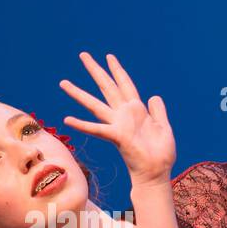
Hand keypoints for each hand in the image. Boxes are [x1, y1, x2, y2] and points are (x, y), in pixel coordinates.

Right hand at [58, 51, 175, 186]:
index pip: (125, 84)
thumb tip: (154, 95)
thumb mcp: (163, 126)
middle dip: (95, 70)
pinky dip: (81, 124)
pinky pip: (96, 128)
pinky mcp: (117, 136)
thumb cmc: (160, 154)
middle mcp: (124, 114)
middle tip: (83, 54)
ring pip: (95, 104)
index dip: (118, 70)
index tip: (109, 56)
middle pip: (107, 87)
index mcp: (137, 109)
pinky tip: (67, 119)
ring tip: (63, 83)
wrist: (157, 172)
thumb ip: (158, 111)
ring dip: (78, 93)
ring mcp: (118, 124)